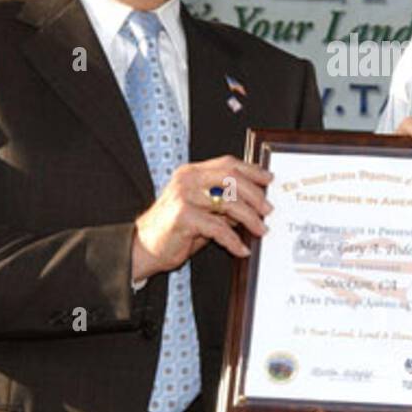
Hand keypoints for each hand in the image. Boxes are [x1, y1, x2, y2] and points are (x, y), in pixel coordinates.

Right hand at [131, 155, 272, 281]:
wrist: (143, 247)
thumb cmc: (173, 230)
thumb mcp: (201, 210)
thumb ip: (224, 203)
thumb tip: (254, 204)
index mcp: (192, 173)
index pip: (228, 163)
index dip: (252, 170)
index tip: (268, 180)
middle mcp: (187, 180)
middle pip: (232, 178)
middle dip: (255, 195)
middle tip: (268, 210)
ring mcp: (183, 196)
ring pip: (228, 202)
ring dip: (250, 218)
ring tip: (260, 230)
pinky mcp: (183, 216)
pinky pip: (218, 227)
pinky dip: (233, 240)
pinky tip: (241, 248)